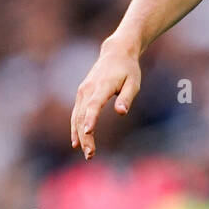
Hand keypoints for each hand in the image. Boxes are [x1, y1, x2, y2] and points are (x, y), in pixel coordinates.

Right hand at [70, 39, 141, 158]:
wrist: (115, 53)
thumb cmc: (128, 70)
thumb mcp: (133, 82)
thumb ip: (127, 98)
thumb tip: (121, 113)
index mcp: (103, 86)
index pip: (94, 104)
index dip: (91, 118)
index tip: (88, 132)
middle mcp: (88, 89)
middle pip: (83, 115)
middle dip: (85, 136)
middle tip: (90, 154)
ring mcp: (82, 91)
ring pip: (77, 117)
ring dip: (80, 135)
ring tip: (87, 153)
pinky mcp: (81, 94)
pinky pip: (76, 113)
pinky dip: (75, 128)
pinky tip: (77, 142)